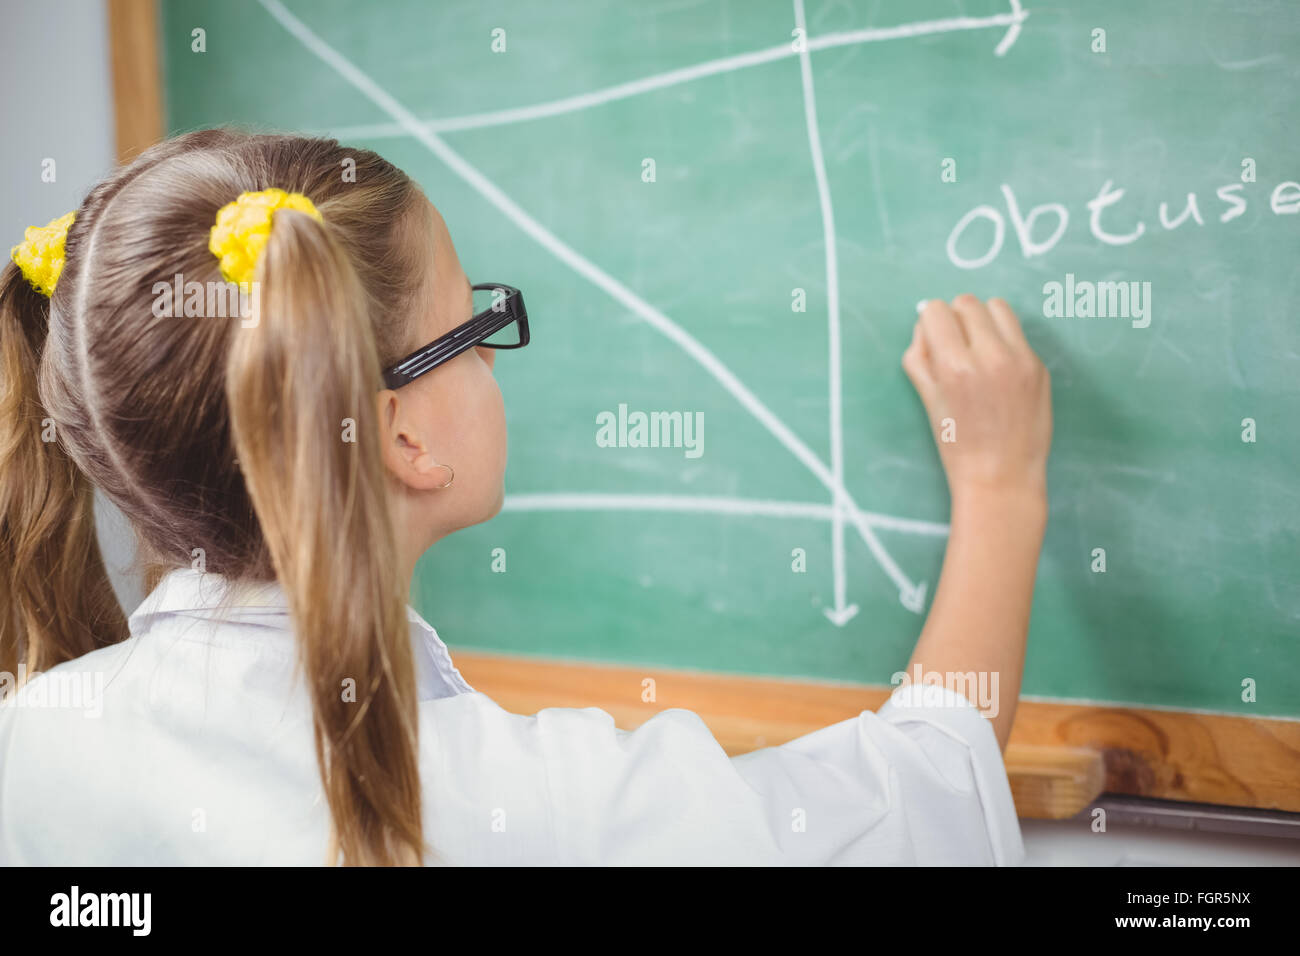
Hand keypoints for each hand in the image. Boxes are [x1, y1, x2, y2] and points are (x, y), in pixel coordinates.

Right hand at [902, 295, 1051, 503]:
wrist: (1001, 477)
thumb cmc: (957, 445)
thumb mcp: (927, 401)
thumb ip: (920, 357)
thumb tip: (926, 324)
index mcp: (955, 367)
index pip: (936, 311)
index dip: (930, 323)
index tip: (933, 339)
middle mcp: (990, 356)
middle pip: (967, 303)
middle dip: (955, 318)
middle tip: (955, 344)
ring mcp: (1021, 359)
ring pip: (997, 308)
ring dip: (982, 320)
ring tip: (978, 347)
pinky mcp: (1039, 366)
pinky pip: (1017, 334)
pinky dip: (1003, 341)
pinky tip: (999, 369)